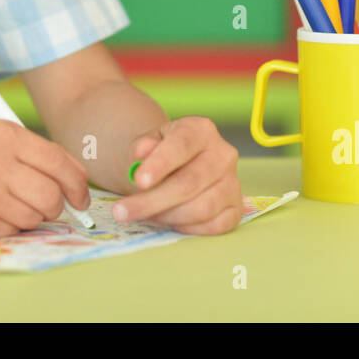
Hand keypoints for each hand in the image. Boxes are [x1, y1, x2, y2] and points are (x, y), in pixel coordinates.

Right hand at [0, 120, 90, 237]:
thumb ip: (34, 154)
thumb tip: (77, 181)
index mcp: (5, 135)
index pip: (59, 162)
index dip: (77, 184)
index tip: (81, 198)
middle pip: (52, 195)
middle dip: (56, 207)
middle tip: (46, 207)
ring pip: (35, 217)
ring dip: (29, 217)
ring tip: (4, 204)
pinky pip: (12, 232)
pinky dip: (7, 227)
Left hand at [112, 116, 241, 234]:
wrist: (177, 167)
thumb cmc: (160, 155)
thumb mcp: (146, 144)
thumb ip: (142, 146)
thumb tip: (141, 153)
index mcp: (201, 130)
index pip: (182, 145)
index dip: (160, 164)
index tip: (139, 181)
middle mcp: (223, 153)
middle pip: (190, 182)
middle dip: (153, 201)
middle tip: (122, 212)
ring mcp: (233, 182)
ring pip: (202, 208)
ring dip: (168, 217)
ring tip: (147, 215)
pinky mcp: (236, 208)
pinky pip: (216, 226)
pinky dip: (189, 228)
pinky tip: (171, 221)